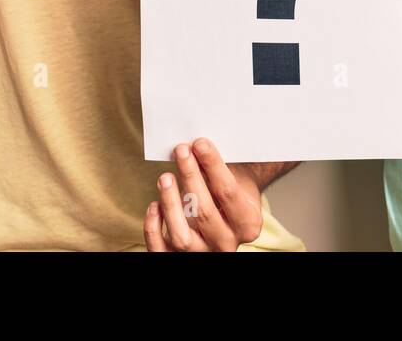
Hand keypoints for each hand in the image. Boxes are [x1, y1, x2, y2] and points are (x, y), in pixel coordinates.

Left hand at [143, 138, 262, 251]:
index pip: (228, 192)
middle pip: (204, 212)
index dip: (213, 165)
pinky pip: (160, 249)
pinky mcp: (181, 257)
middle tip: (181, 151)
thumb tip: (194, 147)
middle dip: (190, 176)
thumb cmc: (232, 194)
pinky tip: (154, 205)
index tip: (199, 144)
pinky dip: (153, 228)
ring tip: (165, 177)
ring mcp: (204, 253)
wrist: (230, 217)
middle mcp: (227, 243)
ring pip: (181, 236)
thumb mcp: (236, 180)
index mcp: (248, 224)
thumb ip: (217, 168)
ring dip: (171, 203)